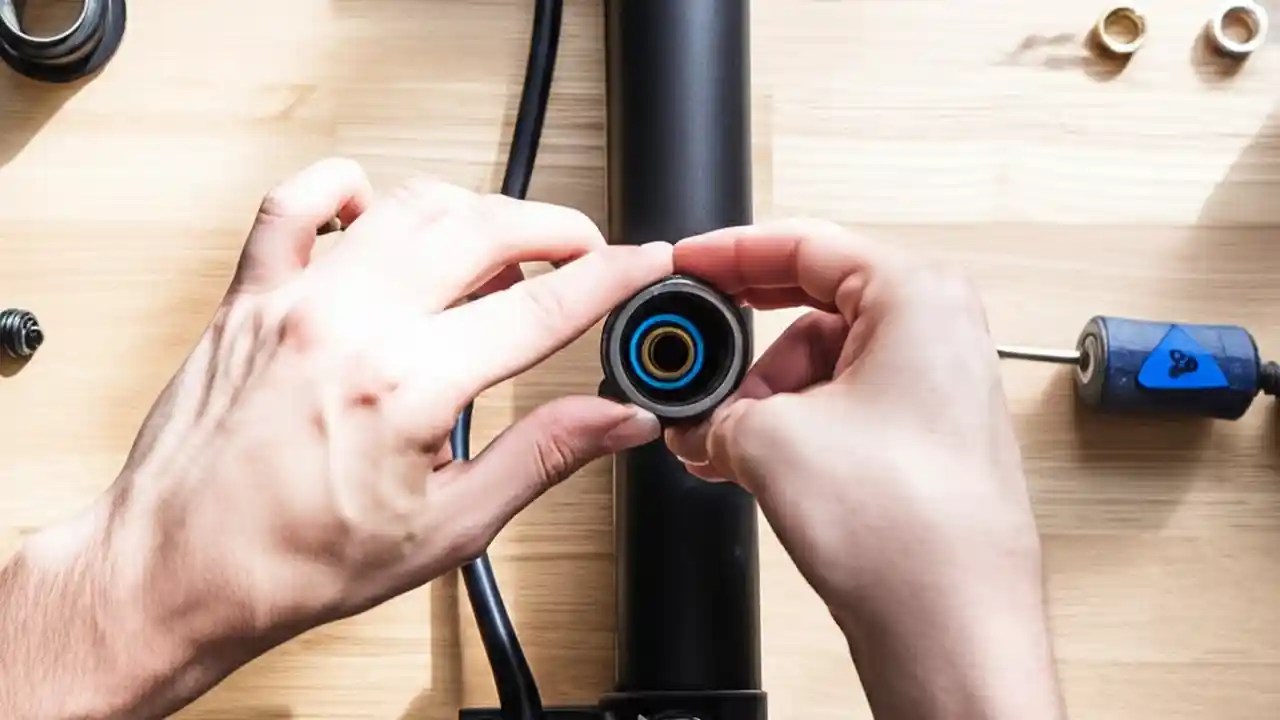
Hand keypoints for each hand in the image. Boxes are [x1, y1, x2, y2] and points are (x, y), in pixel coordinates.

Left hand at [2, 158, 670, 717]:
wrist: (181, 568)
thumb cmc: (296, 559)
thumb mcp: (448, 526)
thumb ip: (544, 456)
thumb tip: (618, 421)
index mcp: (408, 386)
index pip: (541, 307)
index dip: (610, 278)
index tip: (642, 261)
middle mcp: (350, 325)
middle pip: (483, 230)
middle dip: (554, 228)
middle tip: (583, 252)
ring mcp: (295, 300)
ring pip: (406, 204)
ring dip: (472, 211)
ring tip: (500, 247)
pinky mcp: (250, 296)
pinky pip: (294, 203)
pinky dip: (346, 188)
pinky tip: (377, 209)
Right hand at [665, 221, 1061, 719]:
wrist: (952, 628)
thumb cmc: (907, 529)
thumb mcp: (771, 438)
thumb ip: (717, 409)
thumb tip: (697, 418)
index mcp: (917, 298)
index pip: (807, 245)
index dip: (730, 254)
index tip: (687, 264)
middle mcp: (937, 335)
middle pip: (811, 307)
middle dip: (740, 345)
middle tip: (691, 361)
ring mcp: (933, 391)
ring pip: (820, 366)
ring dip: (759, 400)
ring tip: (718, 441)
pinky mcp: (920, 442)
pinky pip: (838, 410)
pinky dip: (788, 428)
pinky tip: (741, 459)